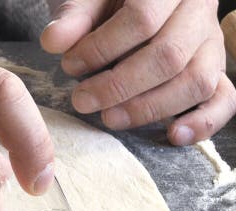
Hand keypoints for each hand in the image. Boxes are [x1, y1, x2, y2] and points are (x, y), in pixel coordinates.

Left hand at [41, 0, 235, 144]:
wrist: (126, 2)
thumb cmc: (105, 1)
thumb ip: (73, 16)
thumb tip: (53, 40)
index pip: (143, 19)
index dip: (102, 48)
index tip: (69, 65)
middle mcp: (199, 11)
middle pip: (169, 56)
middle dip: (119, 86)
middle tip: (82, 100)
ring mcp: (210, 43)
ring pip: (196, 81)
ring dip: (149, 108)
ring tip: (109, 118)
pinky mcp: (214, 70)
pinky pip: (224, 98)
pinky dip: (204, 122)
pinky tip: (173, 135)